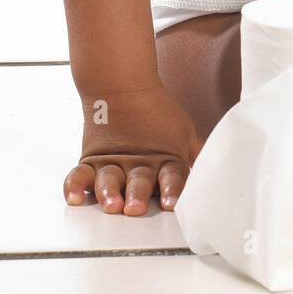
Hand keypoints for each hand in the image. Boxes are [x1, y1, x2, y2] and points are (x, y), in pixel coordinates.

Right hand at [63, 81, 203, 215]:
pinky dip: (74, 186)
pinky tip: (74, 198)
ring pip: (110, 180)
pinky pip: (79, 175)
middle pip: (139, 181)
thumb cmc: (159, 114)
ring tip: (111, 204)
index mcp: (165, 159)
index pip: (172, 177)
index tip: (171, 204)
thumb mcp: (185, 132)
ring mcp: (113, 162)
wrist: (124, 86)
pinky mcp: (91, 160)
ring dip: (109, 193)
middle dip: (138, 195)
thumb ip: (196, 154)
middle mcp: (138, 163)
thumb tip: (218, 169)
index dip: (172, 190)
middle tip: (136, 208)